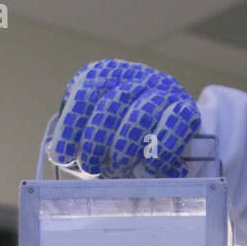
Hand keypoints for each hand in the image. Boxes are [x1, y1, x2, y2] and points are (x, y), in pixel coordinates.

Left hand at [47, 59, 200, 177]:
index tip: (64, 156)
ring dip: (126, 147)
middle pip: (112, 104)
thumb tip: (61, 156)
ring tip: (119, 169)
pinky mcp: (186, 107)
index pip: (85, 95)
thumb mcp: (94, 136)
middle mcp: (133, 76)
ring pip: (142, 114)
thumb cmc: (119, 140)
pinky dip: (161, 151)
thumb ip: (78, 144)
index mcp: (103, 76)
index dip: (72, 127)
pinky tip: (150, 169)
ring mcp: (161, 89)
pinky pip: (175, 125)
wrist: (165, 133)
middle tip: (93, 168)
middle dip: (98, 141)